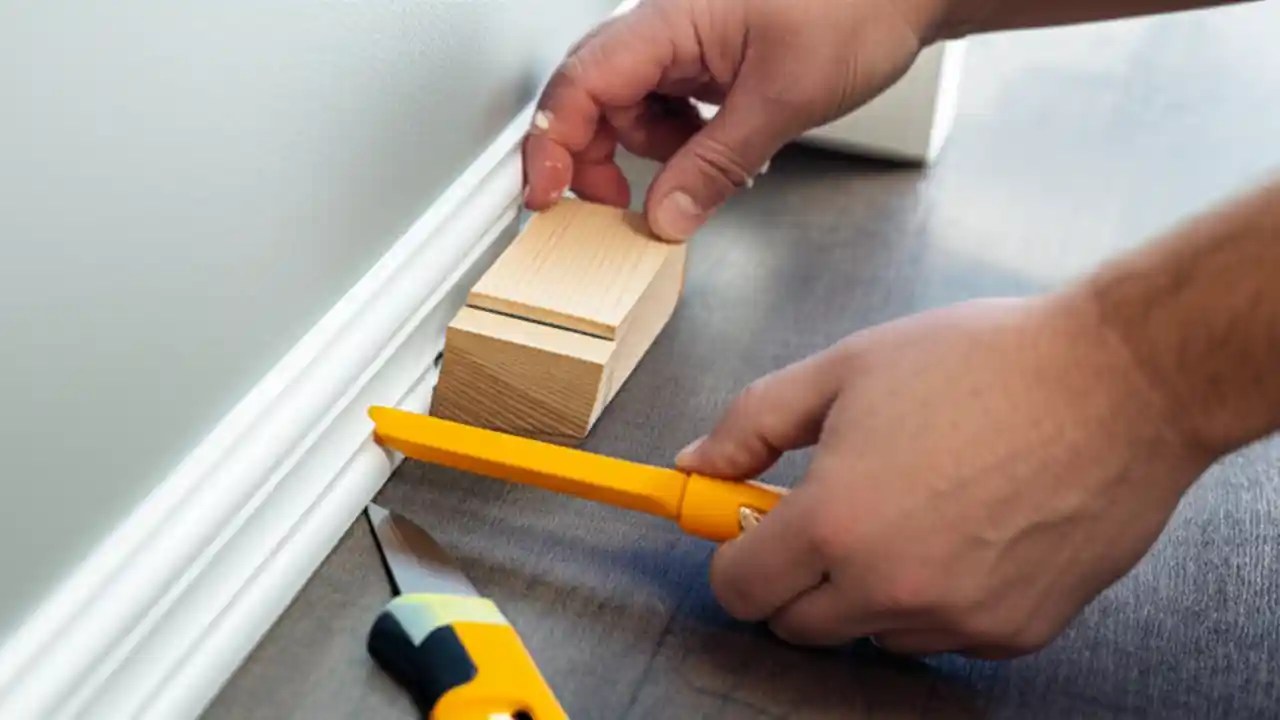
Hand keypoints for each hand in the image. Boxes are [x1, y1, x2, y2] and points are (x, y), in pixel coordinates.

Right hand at [522, 0, 947, 239]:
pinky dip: (680, 143)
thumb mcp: (782, 103)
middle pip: (591, 99)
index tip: (547, 196)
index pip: (580, 83)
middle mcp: (665, 28)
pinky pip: (666, 109)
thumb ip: (714, 166)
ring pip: (629, 111)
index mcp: (669, 21)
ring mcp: (683, 44)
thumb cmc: (857, 10)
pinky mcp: (704, 60)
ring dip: (652, 155)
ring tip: (703, 171)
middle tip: (618, 207)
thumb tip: (663, 218)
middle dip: (596, 158)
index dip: (552, 143)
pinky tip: (717, 152)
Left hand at [675, 293, 1211, 657]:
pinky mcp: (1014, 633)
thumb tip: (698, 465)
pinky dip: (936, 599)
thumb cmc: (984, 363)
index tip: (752, 530)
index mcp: (836, 523)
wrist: (1121, 381)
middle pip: (797, 626)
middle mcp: (891, 588)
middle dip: (795, 578)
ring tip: (913, 507)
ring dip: (867, 590)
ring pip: (871, 633)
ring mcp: (956, 619)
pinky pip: (943, 635)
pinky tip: (967, 531)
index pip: (741, 590)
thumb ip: (754, 422)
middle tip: (832, 513)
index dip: (736, 557)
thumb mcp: (846, 368)